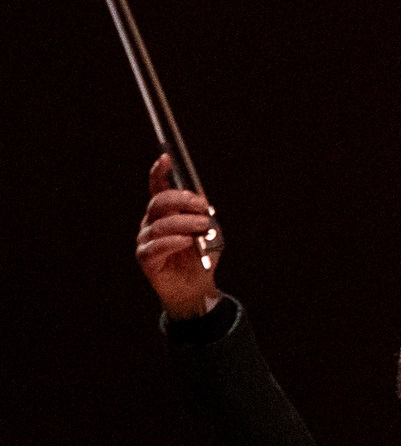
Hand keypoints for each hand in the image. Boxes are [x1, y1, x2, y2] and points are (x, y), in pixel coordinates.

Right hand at [137, 153, 224, 317]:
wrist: (196, 287)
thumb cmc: (200, 255)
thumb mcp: (208, 232)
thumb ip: (203, 216)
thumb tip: (203, 202)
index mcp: (165, 212)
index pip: (157, 188)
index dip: (159, 172)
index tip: (166, 159)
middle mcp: (152, 222)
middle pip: (159, 203)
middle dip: (181, 200)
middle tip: (203, 205)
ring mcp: (146, 239)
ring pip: (161, 224)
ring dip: (184, 222)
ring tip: (203, 226)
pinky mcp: (146, 258)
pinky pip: (156, 246)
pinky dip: (173, 241)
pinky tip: (186, 241)